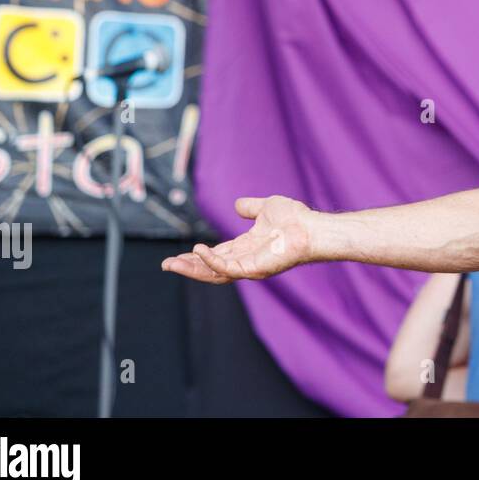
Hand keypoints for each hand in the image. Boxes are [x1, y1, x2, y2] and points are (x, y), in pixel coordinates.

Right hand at [161, 195, 314, 283]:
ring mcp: (250, 267)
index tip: (177, 256)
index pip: (216, 256)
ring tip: (173, 264)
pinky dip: (212, 262)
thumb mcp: (265, 207)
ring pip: (215, 273)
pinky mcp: (255, 269)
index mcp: (246, 248)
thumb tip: (237, 205)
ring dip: (193, 269)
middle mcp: (245, 260)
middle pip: (210, 269)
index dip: (196, 257)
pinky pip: (228, 269)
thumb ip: (249, 208)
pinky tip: (199, 252)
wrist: (311, 226)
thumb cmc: (295, 218)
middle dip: (188, 268)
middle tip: (166, 265)